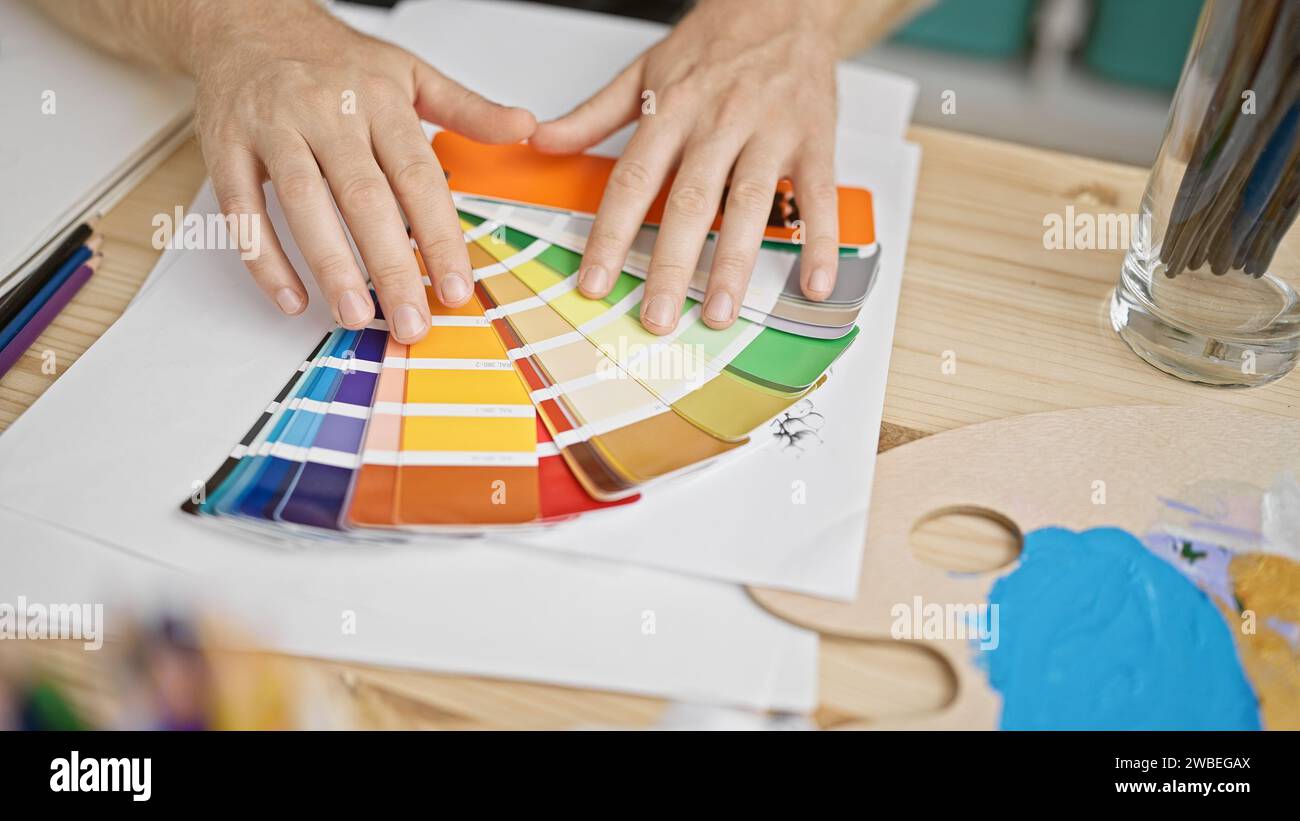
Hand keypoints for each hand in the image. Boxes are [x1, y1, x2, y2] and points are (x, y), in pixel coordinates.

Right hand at [191, 0, 534, 341]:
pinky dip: (264, 258)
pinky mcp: (225, 144)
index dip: (439, 237)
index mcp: (379, 99)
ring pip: (303, 203)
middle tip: (411, 321)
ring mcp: (272, 126)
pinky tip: (292, 297)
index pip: (418, 177)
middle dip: (391, 266)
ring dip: (331, 265)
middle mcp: (326, 111)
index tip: (456, 288)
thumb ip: (467, 107)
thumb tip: (525, 125)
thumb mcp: (409, 72)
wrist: (246, 19)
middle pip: (364, 197)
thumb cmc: (333, 59)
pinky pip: (241, 209)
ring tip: (356, 315)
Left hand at [530, 0, 841, 333]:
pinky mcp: (814, 139)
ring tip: (719, 313)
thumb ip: (594, 113)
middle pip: (689, 202)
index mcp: (672, 108)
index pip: (632, 181)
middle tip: (657, 318)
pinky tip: (814, 283)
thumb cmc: (715, 42)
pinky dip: (821, 242)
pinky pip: (818, 196)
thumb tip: (541, 141)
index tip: (595, 282)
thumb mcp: (645, 69)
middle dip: (670, 265)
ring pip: (748, 203)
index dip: (610, 235)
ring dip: (733, 264)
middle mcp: (718, 122)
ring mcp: (769, 131)